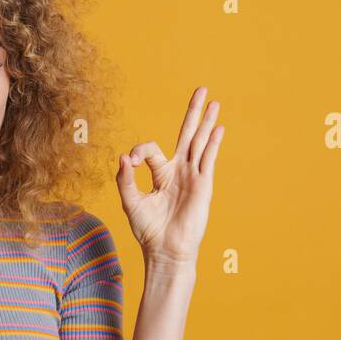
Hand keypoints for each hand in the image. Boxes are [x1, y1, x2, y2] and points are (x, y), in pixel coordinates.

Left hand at [116, 86, 223, 263]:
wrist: (166, 250)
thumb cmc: (149, 230)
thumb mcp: (131, 202)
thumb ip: (125, 180)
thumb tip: (122, 157)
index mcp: (161, 174)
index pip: (151, 149)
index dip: (139, 151)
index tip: (130, 163)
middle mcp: (179, 171)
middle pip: (187, 135)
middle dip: (193, 112)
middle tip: (201, 89)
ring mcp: (193, 176)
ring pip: (200, 142)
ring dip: (207, 122)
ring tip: (214, 102)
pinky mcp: (203, 185)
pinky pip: (207, 159)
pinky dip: (212, 143)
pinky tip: (218, 128)